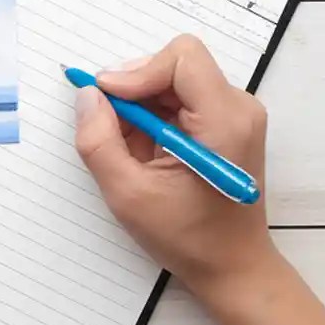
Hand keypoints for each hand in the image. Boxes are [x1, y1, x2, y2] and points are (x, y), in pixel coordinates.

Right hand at [73, 34, 278, 294]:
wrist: (232, 266)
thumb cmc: (186, 237)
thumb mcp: (127, 194)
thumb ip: (99, 141)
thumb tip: (87, 95)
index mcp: (224, 122)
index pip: (182, 58)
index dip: (137, 71)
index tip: (105, 98)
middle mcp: (238, 108)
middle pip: (176, 65)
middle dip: (134, 88)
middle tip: (109, 124)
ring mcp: (235, 114)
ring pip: (174, 79)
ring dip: (140, 103)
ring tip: (128, 146)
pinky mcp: (226, 123)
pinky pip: (181, 98)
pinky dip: (153, 114)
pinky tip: (145, 149)